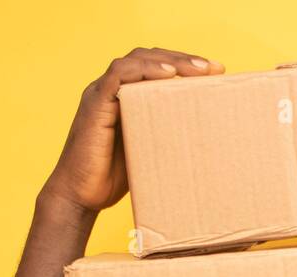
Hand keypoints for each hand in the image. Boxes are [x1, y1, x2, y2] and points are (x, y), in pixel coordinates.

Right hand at [40, 46, 224, 216]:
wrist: (80, 197)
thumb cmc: (113, 180)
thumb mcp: (149, 154)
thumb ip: (166, 140)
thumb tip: (206, 146)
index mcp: (125, 98)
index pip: (155, 68)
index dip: (184, 66)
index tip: (216, 72)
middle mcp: (111, 90)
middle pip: (148, 58)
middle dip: (182, 59)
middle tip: (213, 68)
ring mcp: (101, 94)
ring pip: (135, 61)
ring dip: (169, 60)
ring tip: (198, 69)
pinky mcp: (95, 105)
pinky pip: (118, 76)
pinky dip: (143, 70)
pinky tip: (167, 74)